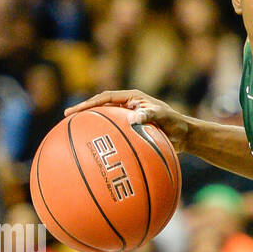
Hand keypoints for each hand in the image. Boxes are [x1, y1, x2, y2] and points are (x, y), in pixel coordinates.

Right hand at [64, 89, 189, 152]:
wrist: (185, 135)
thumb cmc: (176, 123)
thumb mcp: (164, 117)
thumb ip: (150, 115)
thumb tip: (135, 117)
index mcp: (131, 98)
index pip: (105, 98)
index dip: (88, 104)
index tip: (74, 111)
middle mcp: (127, 106)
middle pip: (100, 108)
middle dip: (83, 112)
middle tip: (66, 119)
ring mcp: (128, 118)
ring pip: (106, 121)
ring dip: (92, 127)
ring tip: (74, 135)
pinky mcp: (132, 131)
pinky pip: (116, 135)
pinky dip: (106, 141)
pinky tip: (97, 153)